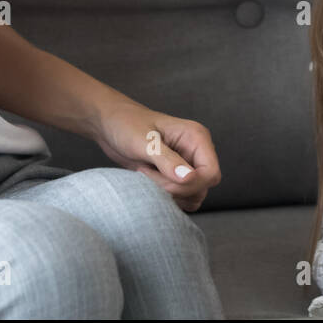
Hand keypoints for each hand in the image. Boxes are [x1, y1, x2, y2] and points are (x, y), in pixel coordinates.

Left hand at [93, 102, 220, 211]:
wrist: (111, 125)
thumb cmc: (127, 125)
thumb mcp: (145, 143)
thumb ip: (168, 161)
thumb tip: (189, 178)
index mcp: (196, 137)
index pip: (211, 173)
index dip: (192, 184)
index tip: (163, 179)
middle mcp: (196, 151)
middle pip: (204, 186)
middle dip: (178, 189)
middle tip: (151, 177)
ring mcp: (187, 164)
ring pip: (194, 194)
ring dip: (172, 194)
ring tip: (149, 178)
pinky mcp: (176, 174)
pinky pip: (182, 196)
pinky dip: (168, 197)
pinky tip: (150, 183)